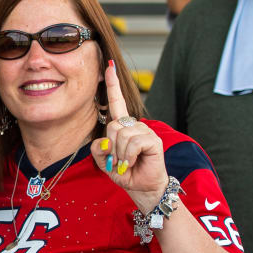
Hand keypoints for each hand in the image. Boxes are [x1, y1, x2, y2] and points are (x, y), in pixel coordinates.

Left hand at [88, 61, 168, 210]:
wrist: (142, 187)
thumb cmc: (124, 172)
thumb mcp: (104, 161)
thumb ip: (98, 149)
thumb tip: (104, 140)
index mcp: (122, 126)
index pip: (116, 102)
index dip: (112, 84)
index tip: (109, 65)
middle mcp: (134, 125)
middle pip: (112, 126)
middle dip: (110, 148)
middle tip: (118, 160)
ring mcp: (145, 131)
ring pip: (121, 135)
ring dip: (119, 154)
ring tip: (127, 162)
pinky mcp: (153, 140)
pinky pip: (133, 143)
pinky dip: (128, 157)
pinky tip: (134, 162)